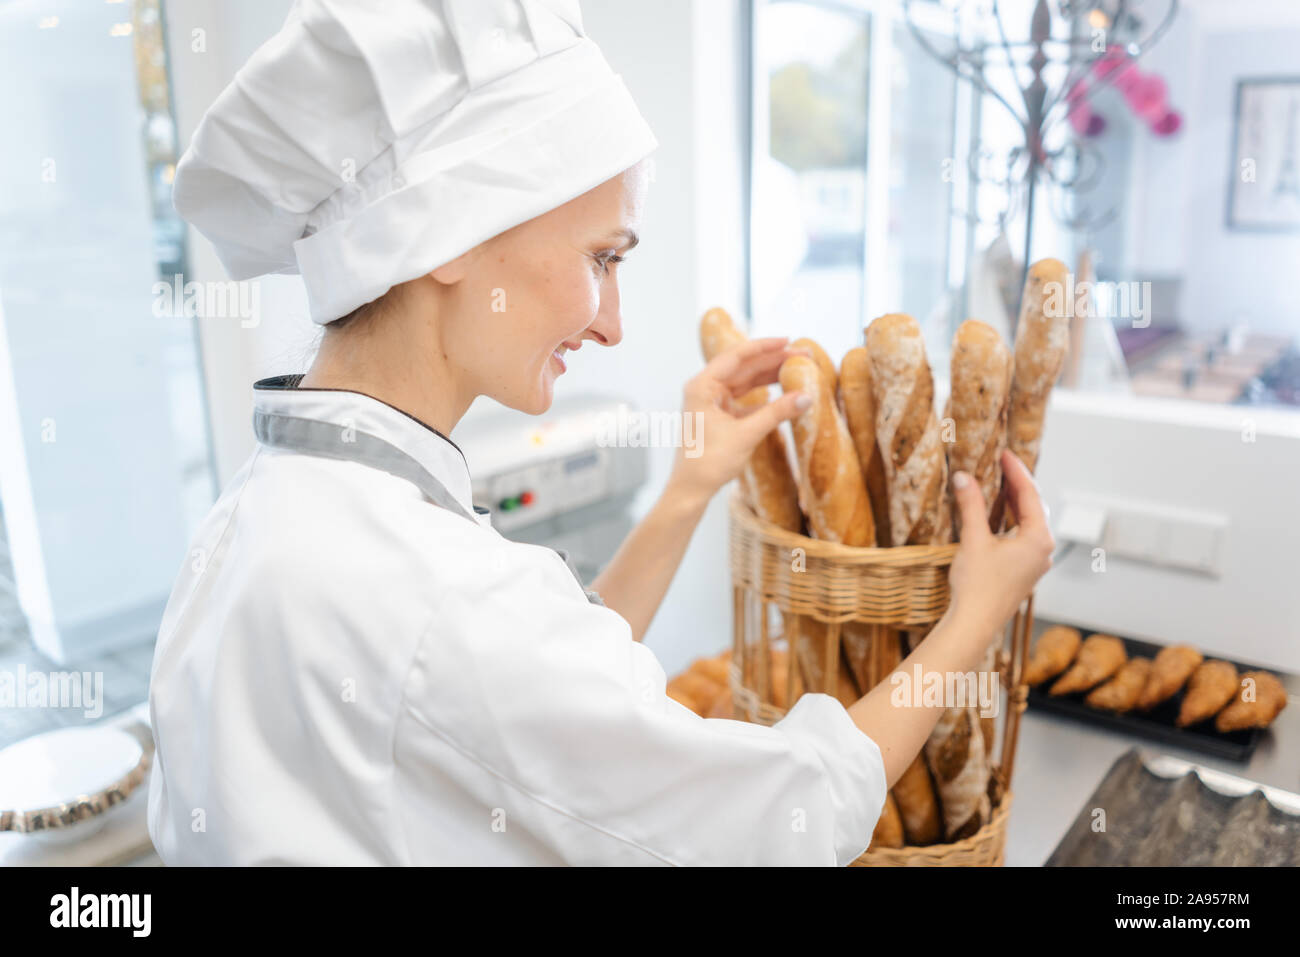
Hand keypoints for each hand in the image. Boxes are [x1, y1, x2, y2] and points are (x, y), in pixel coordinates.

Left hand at [666, 338, 810, 502]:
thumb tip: (807, 396)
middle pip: (743, 366)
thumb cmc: (709, 462)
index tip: (788, 340)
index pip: (736, 356)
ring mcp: (711, 401)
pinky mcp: (719, 415)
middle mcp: (704, 388)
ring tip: (797, 368)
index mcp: (702, 386)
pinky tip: (783, 390)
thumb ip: (777, 413)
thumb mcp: (746, 434)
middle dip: (773, 360)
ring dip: (770, 375)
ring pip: (745, 380)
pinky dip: (764, 394)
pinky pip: (744, 397)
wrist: (691, 489)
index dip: (764, 346)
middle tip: (803, 355)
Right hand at [943, 450, 1054, 640]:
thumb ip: (971, 505)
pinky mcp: (1024, 572)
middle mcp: (1043, 550)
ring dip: (1014, 503)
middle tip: (1003, 465)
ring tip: (999, 485)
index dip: (1016, 471)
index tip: (1005, 454)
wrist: (974, 624)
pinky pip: (1023, 537)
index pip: (1030, 494)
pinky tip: (996, 517)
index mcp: (1038, 538)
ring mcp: (1035, 563)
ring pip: (1029, 523)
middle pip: (1034, 507)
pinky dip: (1011, 521)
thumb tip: (964, 476)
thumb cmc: (977, 585)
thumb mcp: (974, 539)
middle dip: (1018, 485)